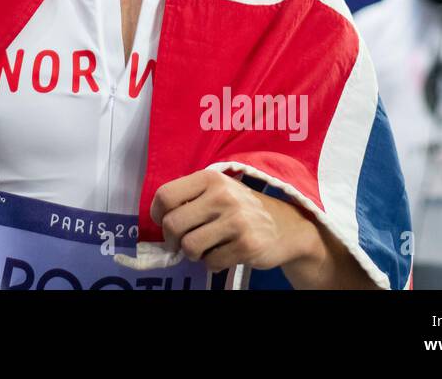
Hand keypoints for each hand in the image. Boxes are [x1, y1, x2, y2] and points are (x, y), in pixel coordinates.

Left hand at [150, 170, 306, 273]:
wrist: (286, 226)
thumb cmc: (240, 209)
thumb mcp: (217, 191)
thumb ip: (190, 197)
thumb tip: (158, 217)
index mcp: (210, 178)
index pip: (165, 195)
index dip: (156, 213)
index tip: (162, 221)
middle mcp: (222, 196)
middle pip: (172, 224)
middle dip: (172, 239)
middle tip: (181, 242)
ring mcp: (236, 220)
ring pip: (189, 247)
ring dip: (192, 253)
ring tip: (204, 247)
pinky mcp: (247, 245)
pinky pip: (211, 262)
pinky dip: (212, 262)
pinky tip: (224, 253)